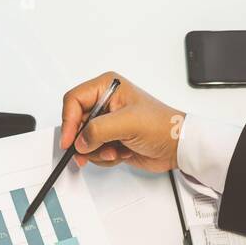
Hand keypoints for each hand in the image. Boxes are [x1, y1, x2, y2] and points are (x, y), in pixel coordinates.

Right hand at [60, 72, 185, 172]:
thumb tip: (80, 141)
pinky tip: (122, 153)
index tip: (69, 141)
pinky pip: (95, 152)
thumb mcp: (128, 123)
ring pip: (84, 141)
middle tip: (91, 152)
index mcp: (107, 87)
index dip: (68, 121)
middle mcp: (105, 103)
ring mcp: (108, 123)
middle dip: (85, 141)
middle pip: (76, 123)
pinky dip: (105, 157)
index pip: (74, 100)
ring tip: (116, 151)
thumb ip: (99, 130)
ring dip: (98, 152)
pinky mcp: (111, 139)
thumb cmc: (162, 126)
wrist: (177, 146)